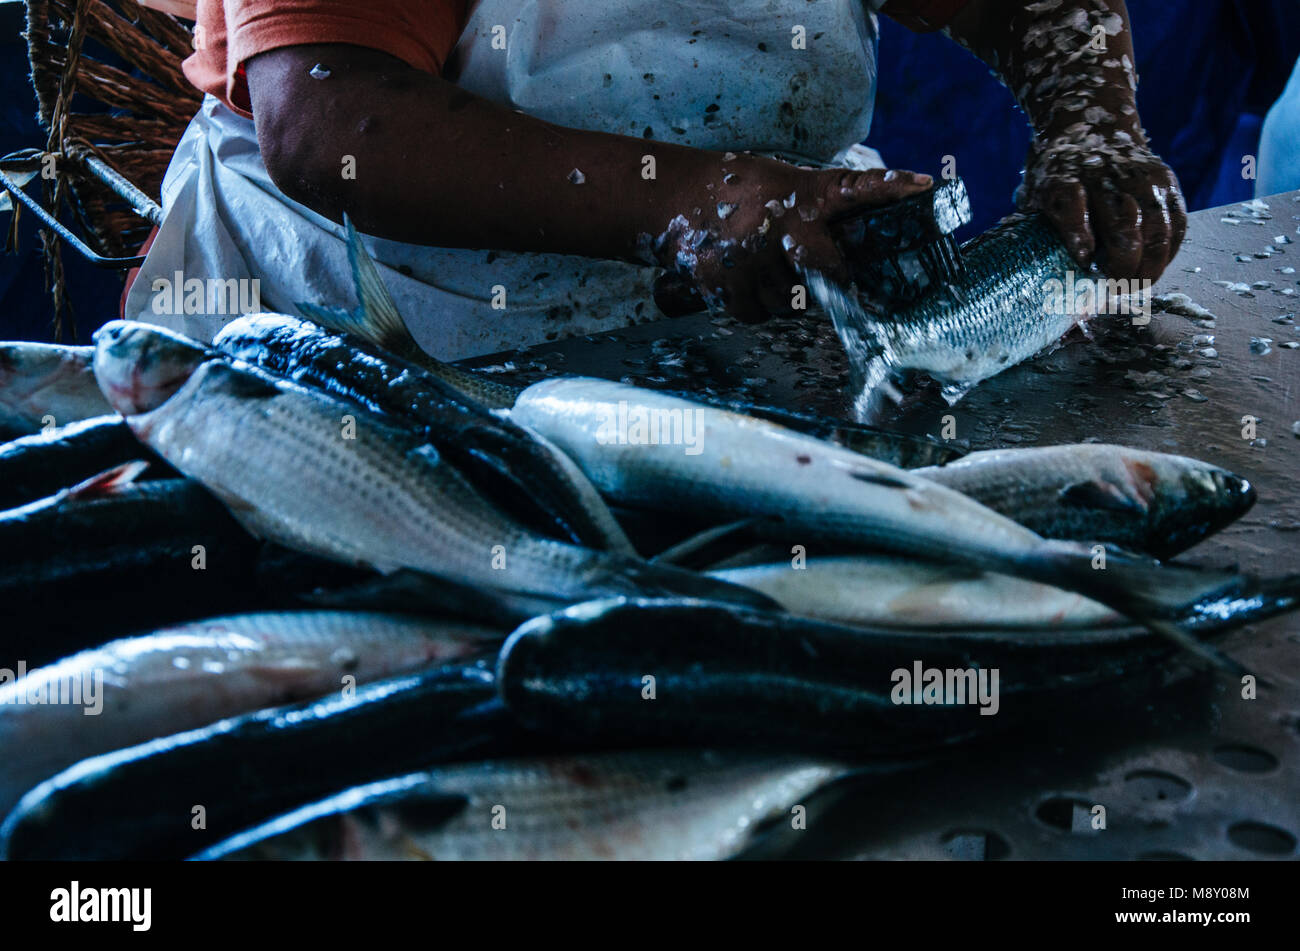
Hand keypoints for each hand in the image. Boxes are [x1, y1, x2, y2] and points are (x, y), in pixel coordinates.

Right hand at [652, 158, 933, 321]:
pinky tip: (737, 278)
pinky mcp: (726, 284)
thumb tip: (846, 258)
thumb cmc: (738, 193)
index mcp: (801, 193)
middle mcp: (780, 223)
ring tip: (758, 264)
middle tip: (812, 272)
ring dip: (782, 294)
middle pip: (826, 270)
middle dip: (827, 280)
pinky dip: (752, 305)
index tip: (926, 184)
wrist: (672, 198)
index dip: (892, 185)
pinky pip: (757, 314)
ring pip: (790, 302)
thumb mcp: (781, 184)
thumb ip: (816, 210)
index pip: (855, 186)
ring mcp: (752, 256)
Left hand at [1017, 129, 1186, 285]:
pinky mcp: (1164, 179)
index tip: (1083, 261)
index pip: (1071, 207)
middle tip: (1115, 290)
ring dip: (1150, 266)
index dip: (1078, 236)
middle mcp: (1103, 175)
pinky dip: (1169, 251)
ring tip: (1136, 286)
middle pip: (1123, 226)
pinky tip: (1155, 267)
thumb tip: (1048, 277)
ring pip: (1156, 229)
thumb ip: (1034, 232)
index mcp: (1062, 179)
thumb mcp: (1033, 198)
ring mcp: (1138, 176)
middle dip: (1122, 267)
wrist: (1087, 121)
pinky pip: (1177, 221)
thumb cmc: (1055, 176)